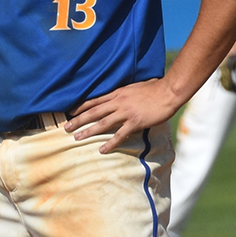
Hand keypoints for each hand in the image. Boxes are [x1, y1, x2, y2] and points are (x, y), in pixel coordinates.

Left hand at [66, 78, 184, 152]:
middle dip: (78, 120)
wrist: (169, 91)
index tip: (70, 112)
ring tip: (76, 138)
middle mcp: (118, 102)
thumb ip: (125, 92)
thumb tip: (119, 95)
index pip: (95, 100)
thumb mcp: (135, 86)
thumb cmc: (155, 87)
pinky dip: (110, 143)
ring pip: (102, 123)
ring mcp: (126, 112)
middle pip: (93, 112)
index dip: (81, 106)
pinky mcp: (135, 122)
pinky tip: (102, 150)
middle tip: (66, 127)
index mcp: (118, 93)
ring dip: (88, 131)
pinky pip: (120, 134)